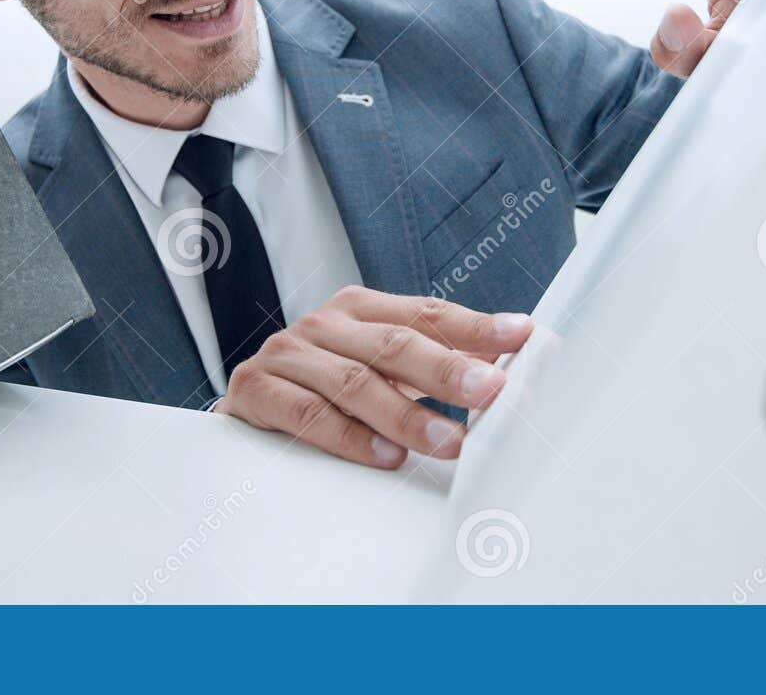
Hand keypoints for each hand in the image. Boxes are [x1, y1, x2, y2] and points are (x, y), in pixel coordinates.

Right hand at [212, 285, 532, 467]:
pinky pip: (307, 414)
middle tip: (493, 392)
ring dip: (407, 415)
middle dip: (450, 369)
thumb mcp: (379, 371)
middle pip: (395, 344)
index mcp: (358, 309)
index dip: (474, 325)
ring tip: (450, 441)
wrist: (243, 414)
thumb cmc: (323, 393)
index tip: (522, 336)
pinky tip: (385, 456)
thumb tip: (507, 367)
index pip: (425, 313)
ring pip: (355, 382)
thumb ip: (433, 363)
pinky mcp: (254, 392)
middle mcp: (323, 324)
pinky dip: (348, 437)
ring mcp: (286, 355)